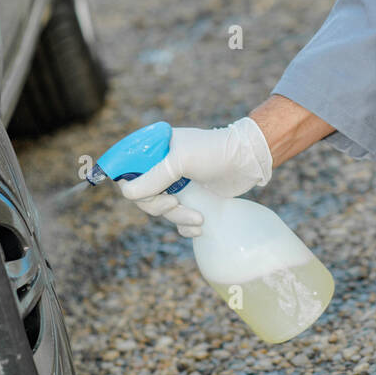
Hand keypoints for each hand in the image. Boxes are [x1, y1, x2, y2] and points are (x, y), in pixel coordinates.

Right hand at [117, 117, 272, 237]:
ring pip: (161, 209)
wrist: (248, 160)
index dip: (132, 186)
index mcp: (154, 149)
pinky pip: (177, 218)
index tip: (146, 194)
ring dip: (178, 217)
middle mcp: (162, 166)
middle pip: (143, 195)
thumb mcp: (181, 161)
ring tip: (199, 218)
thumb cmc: (215, 152)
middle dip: (159, 206)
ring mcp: (176, 183)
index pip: (128, 171)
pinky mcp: (191, 198)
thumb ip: (154, 177)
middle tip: (176, 204)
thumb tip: (127, 193)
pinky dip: (186, 225)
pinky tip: (200, 226)